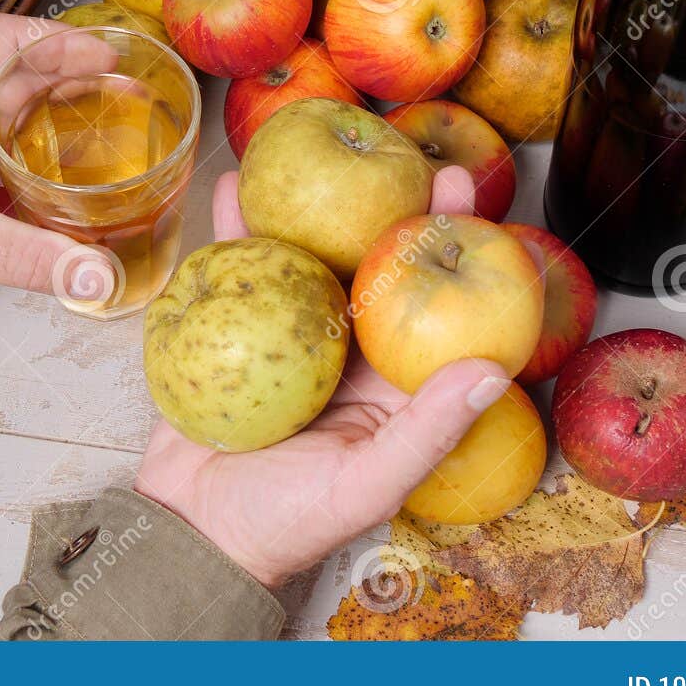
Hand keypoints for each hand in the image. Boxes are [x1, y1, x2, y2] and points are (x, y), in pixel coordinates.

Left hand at [0, 14, 116, 304]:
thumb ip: (32, 257)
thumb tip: (97, 276)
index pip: (1, 38)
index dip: (61, 43)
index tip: (105, 55)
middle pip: (4, 64)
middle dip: (63, 76)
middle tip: (117, 88)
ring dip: (40, 108)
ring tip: (93, 120)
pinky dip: (13, 136)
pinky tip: (48, 157)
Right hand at [133, 165, 511, 588]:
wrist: (193, 534)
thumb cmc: (284, 525)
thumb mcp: (365, 485)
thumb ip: (427, 431)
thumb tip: (492, 372)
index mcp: (392, 385)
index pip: (434, 307)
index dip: (455, 250)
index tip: (467, 196)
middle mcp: (347, 353)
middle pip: (374, 268)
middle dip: (389, 208)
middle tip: (408, 154)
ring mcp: (290, 337)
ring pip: (308, 257)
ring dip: (311, 205)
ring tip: (317, 151)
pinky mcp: (234, 330)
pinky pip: (237, 271)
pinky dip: (233, 229)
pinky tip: (233, 186)